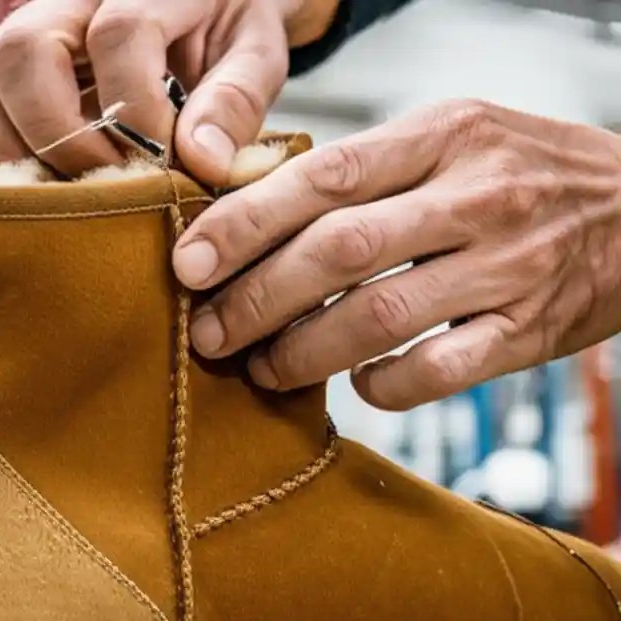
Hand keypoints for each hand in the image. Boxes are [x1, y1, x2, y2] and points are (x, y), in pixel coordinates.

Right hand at [0, 0, 339, 182]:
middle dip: (60, 135)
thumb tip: (202, 162)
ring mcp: (18, 32)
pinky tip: (40, 194)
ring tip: (71, 198)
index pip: (118, 34)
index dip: (138, 109)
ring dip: (15, 155)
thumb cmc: (224, 33)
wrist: (200, 10)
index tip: (167, 163)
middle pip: (21, 51)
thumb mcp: (255, 55)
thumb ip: (236, 100)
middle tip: (107, 185)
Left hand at [174, 99, 620, 409]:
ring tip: (260, 366)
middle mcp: (474, 196)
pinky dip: (381, 385)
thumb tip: (248, 215)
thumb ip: (364, 171)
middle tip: (208, 331)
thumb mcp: (449, 137)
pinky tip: (353, 385)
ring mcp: (507, 266)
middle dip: (255, 298)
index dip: (244, 222)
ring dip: (301, 352)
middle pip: (338, 251)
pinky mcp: (531, 330)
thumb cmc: (520, 171)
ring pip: (378, 317)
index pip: (322, 176)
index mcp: (441, 136)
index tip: (188, 261)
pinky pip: (438, 371)